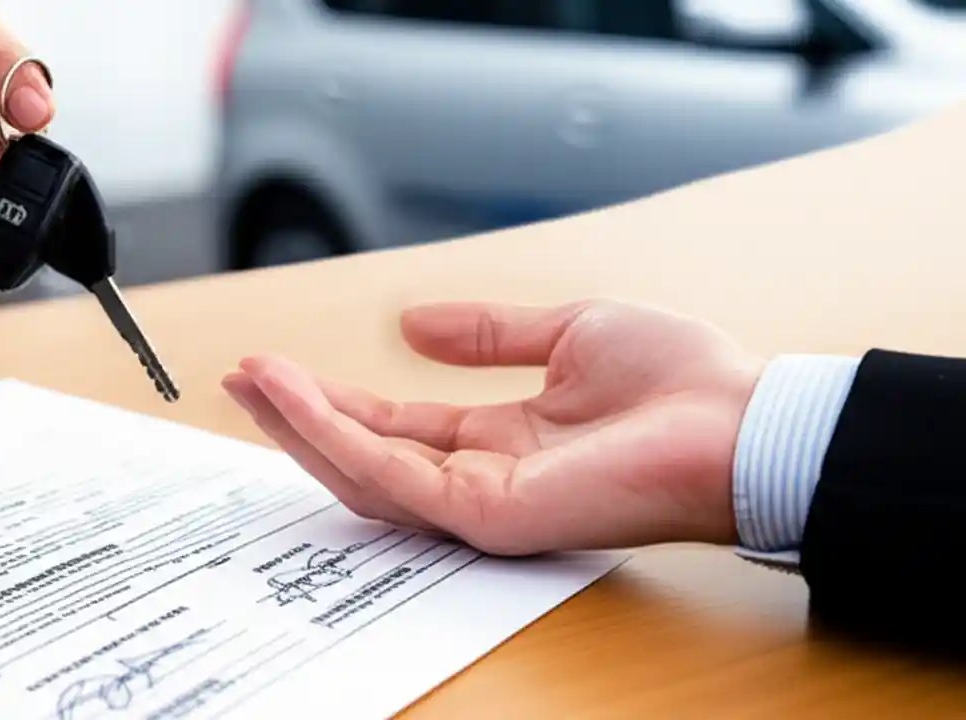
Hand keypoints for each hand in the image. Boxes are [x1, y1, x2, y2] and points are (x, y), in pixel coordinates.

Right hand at [223, 301, 765, 555]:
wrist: (740, 419)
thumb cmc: (676, 382)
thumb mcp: (564, 332)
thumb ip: (485, 334)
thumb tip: (410, 323)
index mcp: (496, 441)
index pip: (394, 424)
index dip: (332, 399)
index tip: (280, 367)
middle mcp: (479, 478)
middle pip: (363, 454)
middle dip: (297, 418)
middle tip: (241, 379)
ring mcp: (479, 503)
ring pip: (363, 472)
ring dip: (301, 427)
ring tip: (250, 381)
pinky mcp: (486, 513)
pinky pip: (392, 476)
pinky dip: (336, 437)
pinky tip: (297, 398)